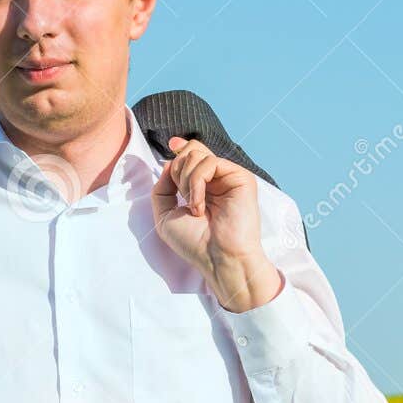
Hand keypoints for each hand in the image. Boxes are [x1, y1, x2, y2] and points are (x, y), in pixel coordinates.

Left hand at [150, 136, 283, 312]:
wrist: (217, 258)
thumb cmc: (194, 243)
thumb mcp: (165, 216)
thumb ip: (162, 188)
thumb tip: (168, 162)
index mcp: (202, 187)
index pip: (191, 157)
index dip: (181, 148)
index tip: (173, 144)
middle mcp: (216, 180)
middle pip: (191, 151)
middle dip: (177, 172)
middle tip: (183, 197)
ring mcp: (229, 178)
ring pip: (197, 155)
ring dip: (186, 182)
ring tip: (194, 208)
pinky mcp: (240, 177)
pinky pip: (209, 163)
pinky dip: (196, 184)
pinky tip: (200, 205)